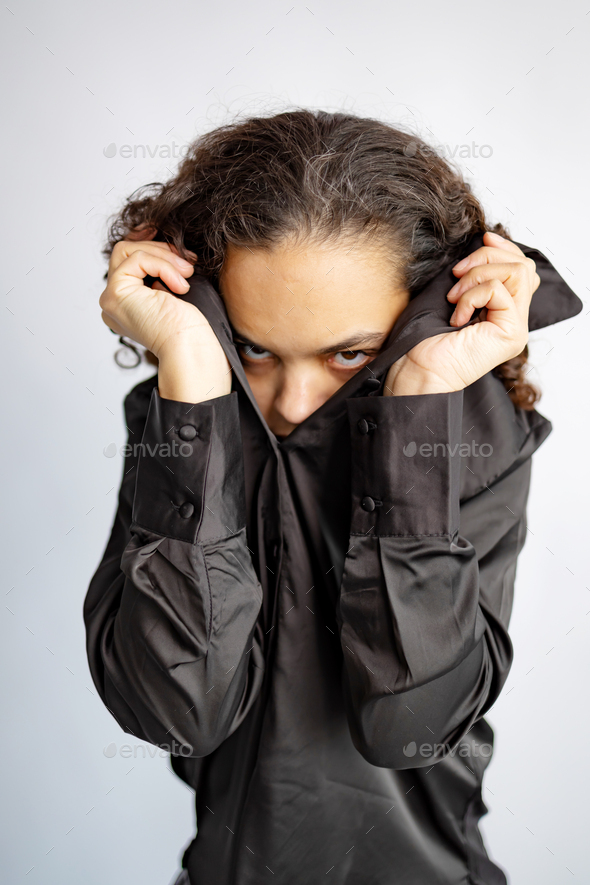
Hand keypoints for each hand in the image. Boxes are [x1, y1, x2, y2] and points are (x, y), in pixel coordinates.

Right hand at [99, 226, 231, 402]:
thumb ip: (166, 268)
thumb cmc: (194, 330)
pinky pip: (137, 259)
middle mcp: (114, 303)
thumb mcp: (178, 289)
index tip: (175, 242)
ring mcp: (111, 299)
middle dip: (161, 249)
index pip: (130, 261)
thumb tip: (166, 240)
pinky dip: (163, 266)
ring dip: (163, 257)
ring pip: (129, 250)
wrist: (193, 350)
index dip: (150, 244)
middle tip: (190, 263)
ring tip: (188, 273)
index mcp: (128, 305)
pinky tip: (180, 286)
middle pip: (126, 251)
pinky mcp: (115, 294)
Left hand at [384, 231, 540, 396]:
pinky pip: (498, 290)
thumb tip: (488, 241)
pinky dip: (471, 296)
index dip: (504, 248)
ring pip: (517, 272)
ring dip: (477, 276)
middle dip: (487, 257)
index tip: (483, 238)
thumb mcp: (453, 295)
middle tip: (456, 274)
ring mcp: (516, 328)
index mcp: (502, 311)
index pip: (522, 268)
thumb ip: (475, 274)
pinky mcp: (511, 333)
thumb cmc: (425, 339)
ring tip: (454, 298)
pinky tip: (457, 316)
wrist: (418, 371)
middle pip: (523, 265)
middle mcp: (514, 320)